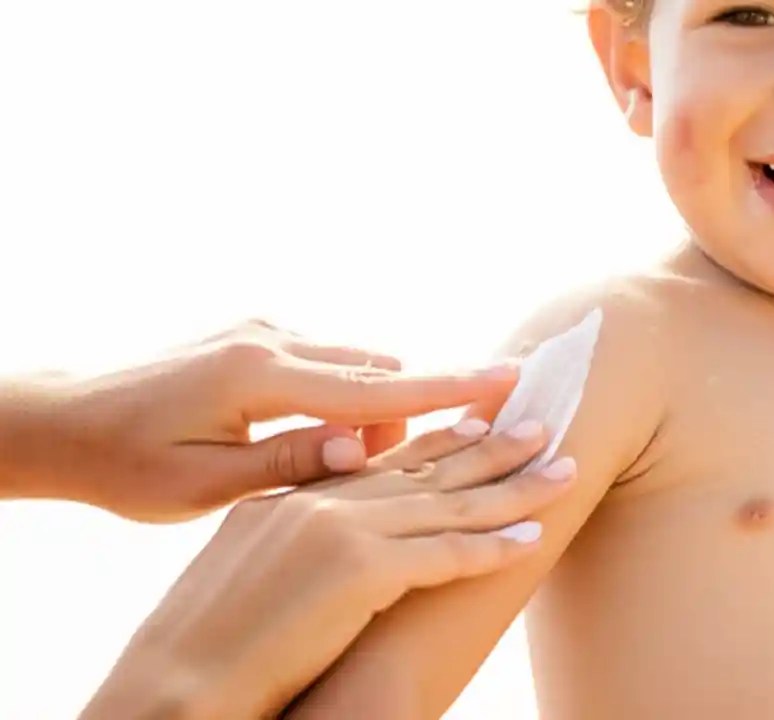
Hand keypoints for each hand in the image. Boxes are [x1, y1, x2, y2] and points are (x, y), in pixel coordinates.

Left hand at [4, 319, 516, 521]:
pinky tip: (305, 434)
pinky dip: (336, 395)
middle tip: (366, 469)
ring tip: (327, 460)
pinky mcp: (254, 332)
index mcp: (259, 377)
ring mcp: (262, 329)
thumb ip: (292, 464)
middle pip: (373, 375)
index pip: (375, 388)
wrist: (64, 420)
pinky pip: (324, 361)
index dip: (448, 388)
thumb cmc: (127, 466)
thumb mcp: (206, 487)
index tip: (507, 378)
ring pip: (352, 367)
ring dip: (364, 410)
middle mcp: (268, 339)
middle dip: (397, 420)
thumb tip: (366, 451)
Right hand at [81, 419, 574, 719]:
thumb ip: (297, 526)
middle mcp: (324, 498)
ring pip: (450, 505)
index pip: (386, 457)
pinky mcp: (359, 570)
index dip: (442, 437)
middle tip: (546, 425)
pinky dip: (493, 548)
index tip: (484, 422)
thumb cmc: (210, 637)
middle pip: (429, 468)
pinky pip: (444, 555)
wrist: (179, 678)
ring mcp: (343, 530)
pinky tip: (533, 539)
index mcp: (296, 491)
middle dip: (495, 448)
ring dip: (515, 490)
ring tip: (564, 470)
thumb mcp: (252, 559)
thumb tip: (339, 533)